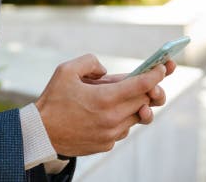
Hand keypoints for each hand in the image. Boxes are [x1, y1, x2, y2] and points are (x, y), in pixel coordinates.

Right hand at [35, 54, 168, 156]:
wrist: (41, 133)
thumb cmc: (53, 100)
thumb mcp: (66, 70)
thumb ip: (90, 62)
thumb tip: (105, 70)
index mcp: (105, 98)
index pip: (142, 85)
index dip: (156, 74)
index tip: (163, 67)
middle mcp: (112, 118)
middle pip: (145, 101)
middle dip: (151, 89)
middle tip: (151, 80)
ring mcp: (111, 134)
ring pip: (137, 117)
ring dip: (136, 104)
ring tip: (122, 96)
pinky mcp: (107, 144)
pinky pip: (123, 129)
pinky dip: (122, 118)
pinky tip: (108, 112)